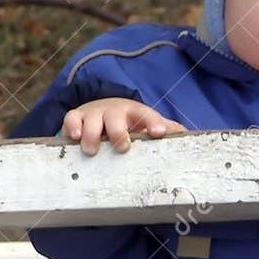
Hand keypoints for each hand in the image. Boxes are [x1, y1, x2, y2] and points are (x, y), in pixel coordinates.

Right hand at [62, 97, 186, 155]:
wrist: (103, 108)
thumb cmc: (130, 123)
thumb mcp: (147, 124)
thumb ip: (165, 128)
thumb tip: (186, 134)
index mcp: (136, 113)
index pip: (146, 114)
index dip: (153, 122)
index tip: (158, 132)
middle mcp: (115, 111)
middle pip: (116, 116)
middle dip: (119, 131)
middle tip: (122, 147)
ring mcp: (95, 113)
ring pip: (93, 118)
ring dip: (93, 134)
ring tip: (92, 150)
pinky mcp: (77, 117)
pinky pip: (72, 118)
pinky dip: (72, 127)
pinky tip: (75, 137)